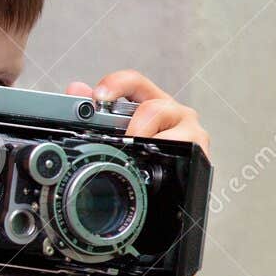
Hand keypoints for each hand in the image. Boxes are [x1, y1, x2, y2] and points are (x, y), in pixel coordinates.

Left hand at [66, 70, 209, 161]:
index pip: (134, 82)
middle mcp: (173, 113)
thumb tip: (75, 89)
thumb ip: (97, 112)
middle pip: (154, 108)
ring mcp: (190, 132)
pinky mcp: (200, 153)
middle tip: (121, 142)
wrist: (171, 193)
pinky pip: (185, 152)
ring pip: (168, 132)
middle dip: (133, 126)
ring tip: (138, 158)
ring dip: (149, 145)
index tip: (99, 95)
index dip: (116, 84)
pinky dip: (166, 160)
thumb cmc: (147, 156)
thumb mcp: (121, 132)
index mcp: (151, 102)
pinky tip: (158, 167)